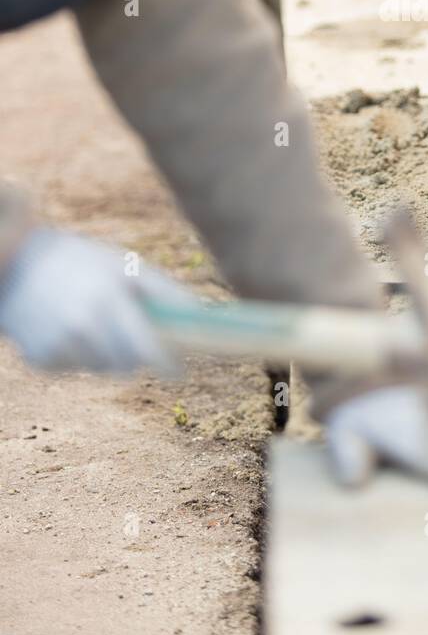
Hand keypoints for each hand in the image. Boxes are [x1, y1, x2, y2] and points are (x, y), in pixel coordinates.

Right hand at [0, 227, 188, 373]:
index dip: (167, 364)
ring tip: (89, 320)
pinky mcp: (39, 360)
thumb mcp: (123, 265)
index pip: (146, 347)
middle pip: (126, 365)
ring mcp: (58, 345)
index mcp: (108, 298)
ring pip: (101, 369)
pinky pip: (74, 369)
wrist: (16, 263)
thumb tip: (202, 314)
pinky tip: (64, 328)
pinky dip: (77, 355)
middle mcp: (83, 325)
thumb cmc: (83, 262)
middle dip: (135, 356)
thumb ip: (163, 289)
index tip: (181, 372)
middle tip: (129, 335)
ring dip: (105, 354)